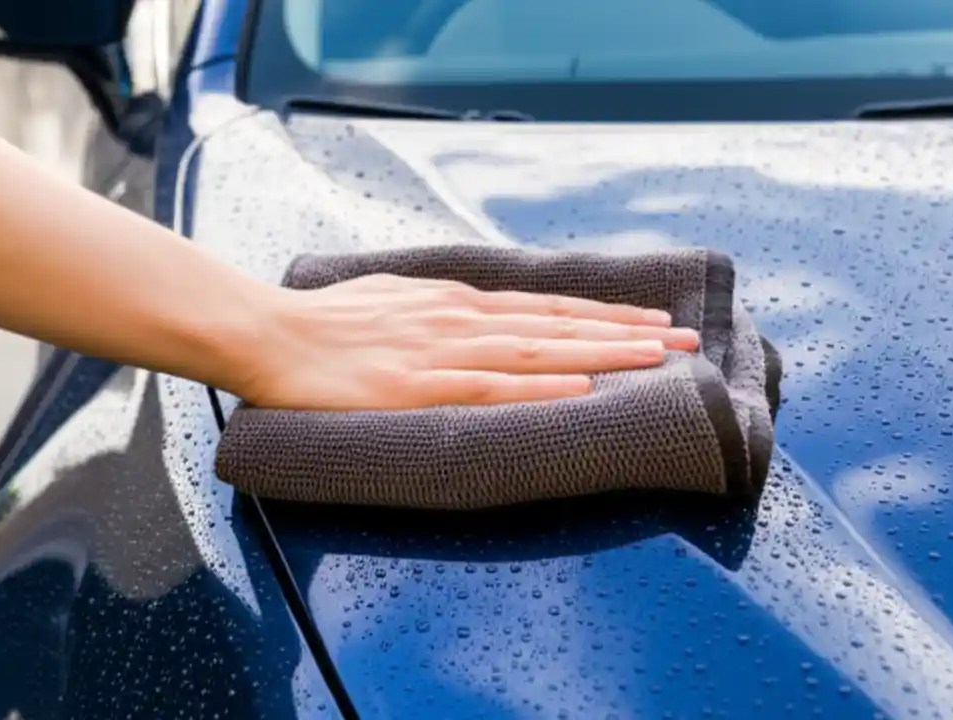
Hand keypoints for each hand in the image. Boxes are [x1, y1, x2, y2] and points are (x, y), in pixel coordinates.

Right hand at [233, 273, 700, 409]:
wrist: (266, 333)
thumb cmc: (324, 324)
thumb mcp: (393, 299)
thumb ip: (438, 310)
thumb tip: (475, 317)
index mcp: (453, 303)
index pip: (545, 309)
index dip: (604, 316)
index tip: (653, 322)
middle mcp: (458, 320)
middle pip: (557, 326)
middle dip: (626, 334)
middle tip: (686, 342)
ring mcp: (439, 352)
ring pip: (537, 351)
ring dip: (602, 353)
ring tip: (656, 360)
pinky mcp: (414, 386)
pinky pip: (487, 387)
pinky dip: (538, 386)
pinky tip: (580, 386)